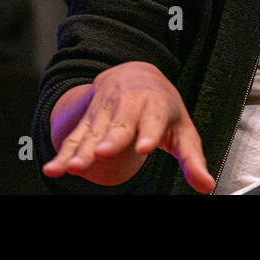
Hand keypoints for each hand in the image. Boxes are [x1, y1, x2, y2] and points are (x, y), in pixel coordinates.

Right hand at [43, 61, 215, 192]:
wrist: (134, 73)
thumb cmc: (163, 107)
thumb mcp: (182, 128)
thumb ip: (192, 158)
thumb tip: (206, 186)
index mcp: (156, 105)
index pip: (153, 119)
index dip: (148, 133)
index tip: (145, 148)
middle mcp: (128, 105)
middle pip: (119, 124)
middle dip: (110, 139)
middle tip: (103, 154)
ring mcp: (106, 111)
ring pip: (93, 131)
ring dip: (81, 149)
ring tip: (74, 168)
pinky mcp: (88, 120)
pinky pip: (74, 137)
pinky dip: (63, 153)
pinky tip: (53, 169)